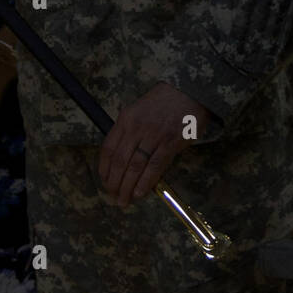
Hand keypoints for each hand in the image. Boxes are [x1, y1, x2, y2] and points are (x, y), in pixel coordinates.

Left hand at [98, 83, 210, 206]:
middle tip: (114, 197)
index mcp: (126, 119)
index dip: (104, 169)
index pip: (108, 149)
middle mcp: (137, 127)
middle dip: (114, 183)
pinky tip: (140, 193)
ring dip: (127, 187)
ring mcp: (154, 135)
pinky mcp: (171, 142)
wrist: (188, 91)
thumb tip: (122, 160)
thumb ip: (129, 131)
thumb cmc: (163, 102)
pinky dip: (146, 182)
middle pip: (120, 161)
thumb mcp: (138, 110)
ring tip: (125, 200)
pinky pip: (155, 166)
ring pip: (135, 166)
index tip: (105, 181)